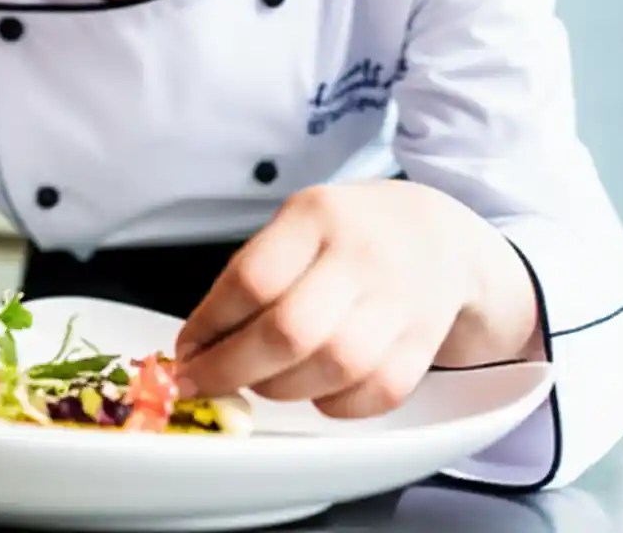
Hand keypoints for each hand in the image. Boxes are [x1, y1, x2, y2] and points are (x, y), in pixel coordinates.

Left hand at [173, 180, 541, 417]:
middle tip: (203, 382)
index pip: (252, 280)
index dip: (209, 325)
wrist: (437, 235)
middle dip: (231, 369)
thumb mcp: (296, 225)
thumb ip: (251, 275)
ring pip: (333, 368)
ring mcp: (399, 300)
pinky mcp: (424, 342)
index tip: (186, 351)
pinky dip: (334, 405)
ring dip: (280, 389)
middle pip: (290, 332)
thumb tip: (198, 345)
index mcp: (316, 217)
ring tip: (261, 379)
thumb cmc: (346, 234)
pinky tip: (314, 390)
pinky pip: (375, 393)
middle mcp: (362, 255)